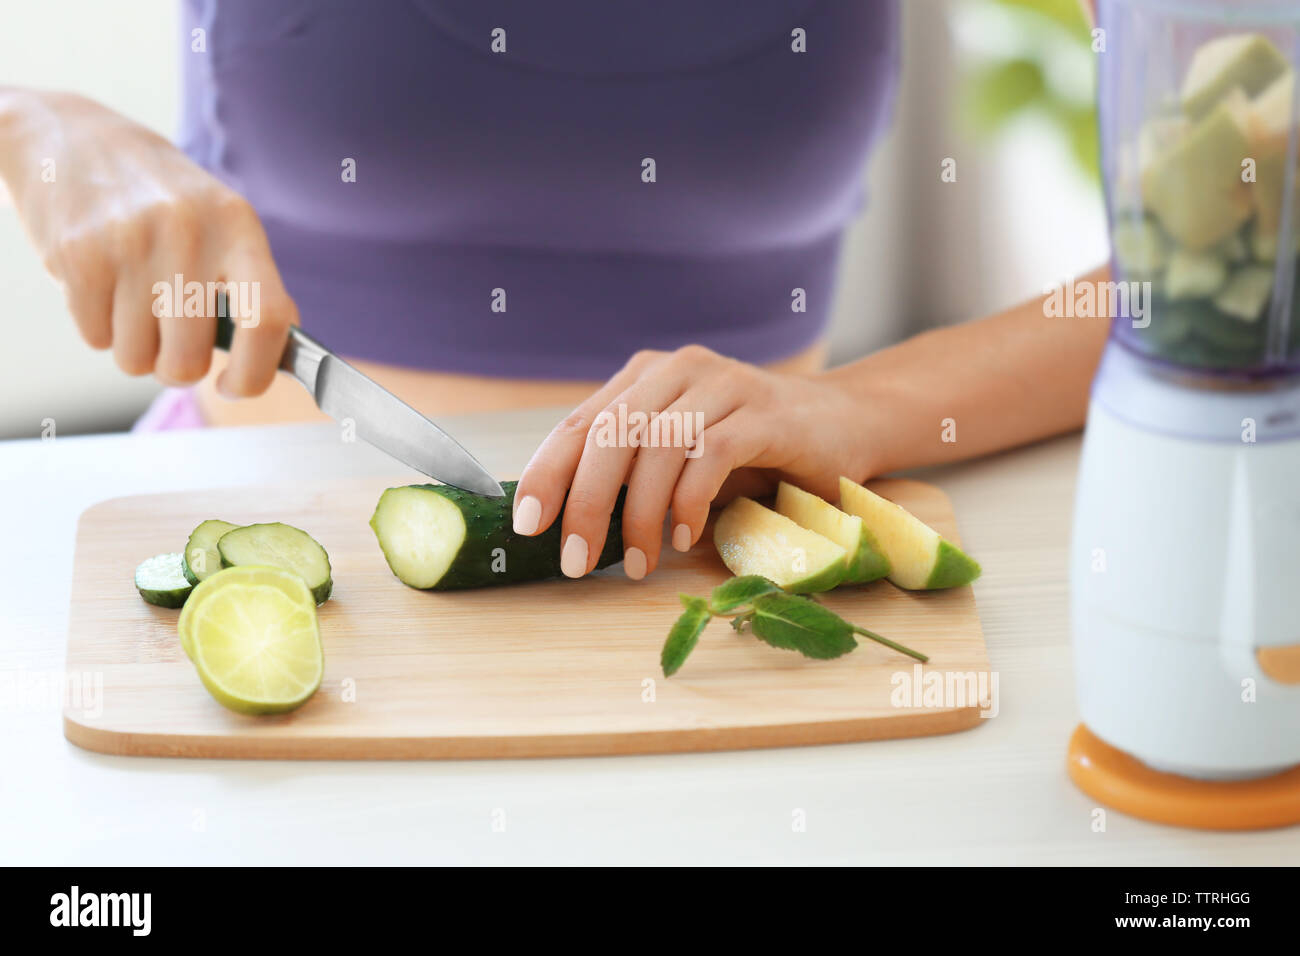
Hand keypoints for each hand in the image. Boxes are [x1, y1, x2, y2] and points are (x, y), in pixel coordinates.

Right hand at [0, 89, 295, 393]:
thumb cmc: (162, 197)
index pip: (267, 318)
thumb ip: (252, 283)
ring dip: (135, 346)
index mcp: (238, 227)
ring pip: (137, 359)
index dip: (255, 374)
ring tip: (133, 299)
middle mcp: (188, 233)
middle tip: (170, 338)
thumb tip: (279, 353)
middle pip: (188, 360)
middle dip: (177, 366)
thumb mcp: (222, 221)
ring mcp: (130, 243)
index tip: (235, 386)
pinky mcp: (79, 257)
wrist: (71, 139)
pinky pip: (96, 340)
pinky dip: (99, 327)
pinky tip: (102, 284)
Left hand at [513, 345, 873, 579]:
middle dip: (584, 503)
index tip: (526, 524)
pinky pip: (709, 456)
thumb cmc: (754, 449)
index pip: (579, 423)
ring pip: (656, 447)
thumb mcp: (682, 455)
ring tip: (634, 565)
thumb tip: (571, 524)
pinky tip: (682, 537)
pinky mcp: (765, 413)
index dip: (547, 473)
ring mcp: (723, 385)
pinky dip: (688, 502)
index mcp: (645, 377)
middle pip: (610, 435)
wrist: (846, 422)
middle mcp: (678, 370)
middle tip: (574, 560)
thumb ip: (634, 472)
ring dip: (637, 516)